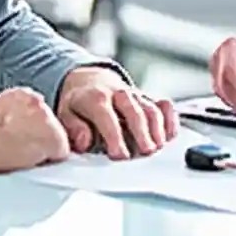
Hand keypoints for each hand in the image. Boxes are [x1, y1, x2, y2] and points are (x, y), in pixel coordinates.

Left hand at [56, 66, 177, 159]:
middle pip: (133, 110)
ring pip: (150, 108)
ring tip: (158, 146)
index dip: (114, 137)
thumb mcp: (66, 114)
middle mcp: (118, 94)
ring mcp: (135, 95)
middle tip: (146, 152)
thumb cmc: (79, 103)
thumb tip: (84, 141)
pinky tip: (170, 133)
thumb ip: (74, 128)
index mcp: (95, 98)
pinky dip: (170, 118)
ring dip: (157, 128)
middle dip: (141, 132)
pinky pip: (163, 104)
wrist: (89, 80)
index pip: (106, 117)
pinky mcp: (148, 98)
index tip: (119, 155)